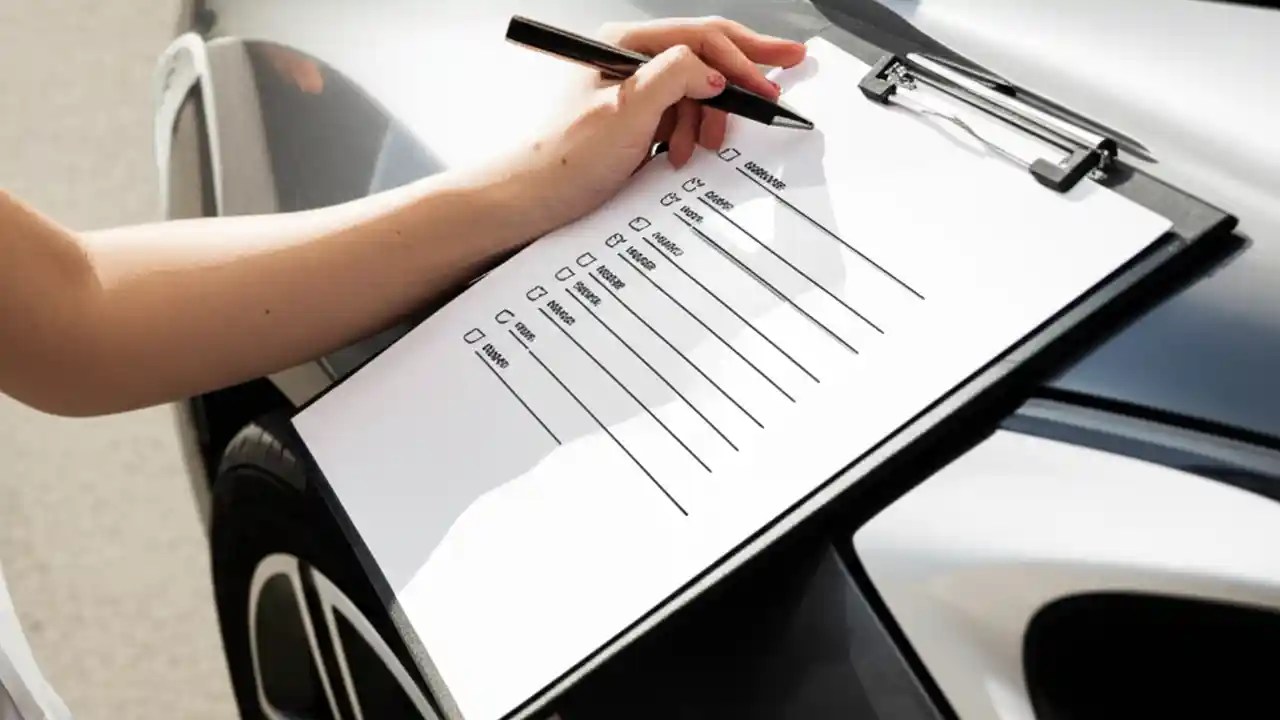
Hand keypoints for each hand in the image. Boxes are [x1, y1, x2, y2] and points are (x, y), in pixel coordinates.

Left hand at [495, 17, 805, 236]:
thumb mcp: (627, 111)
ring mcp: (632, 87)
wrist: (535, 198)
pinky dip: (689, 133)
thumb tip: (712, 69)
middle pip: (702, 53)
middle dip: (740, 73)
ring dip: (706, 118)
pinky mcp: (635, 117)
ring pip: (694, 89)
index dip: (742, 57)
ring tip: (699, 144)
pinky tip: (679, 153)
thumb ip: (675, 78)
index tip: (771, 81)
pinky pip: (679, 114)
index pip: (699, 36)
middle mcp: (628, 57)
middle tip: (780, 79)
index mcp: (622, 42)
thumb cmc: (565, 156)